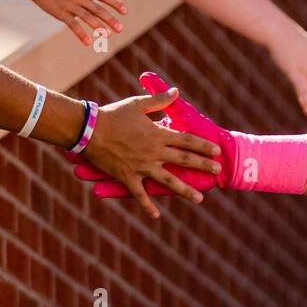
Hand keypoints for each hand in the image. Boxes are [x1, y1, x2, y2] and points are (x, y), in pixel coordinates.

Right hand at [22, 0, 127, 45]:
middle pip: (98, 9)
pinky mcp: (60, 13)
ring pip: (87, 17)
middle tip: (120, 29)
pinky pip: (72, 24)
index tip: (125, 11)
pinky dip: (80, 34)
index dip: (115, 3)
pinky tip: (88, 43)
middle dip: (110, 19)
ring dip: (98, 28)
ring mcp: (70, 5)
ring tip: (107, 36)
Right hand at [71, 73, 237, 202]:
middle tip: (217, 171)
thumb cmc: (113, 114)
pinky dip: (147, 206)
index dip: (202, 146)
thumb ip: (159, 99)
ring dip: (185, 191)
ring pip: (168, 181)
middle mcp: (154, 152)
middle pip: (184, 160)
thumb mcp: (138, 104)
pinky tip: (156, 216)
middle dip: (202, 165)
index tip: (216, 151)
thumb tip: (176, 91)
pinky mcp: (127, 177)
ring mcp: (142, 166)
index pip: (186, 140)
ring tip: (199, 199)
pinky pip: (140, 194)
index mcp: (158, 134)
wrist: (89, 130)